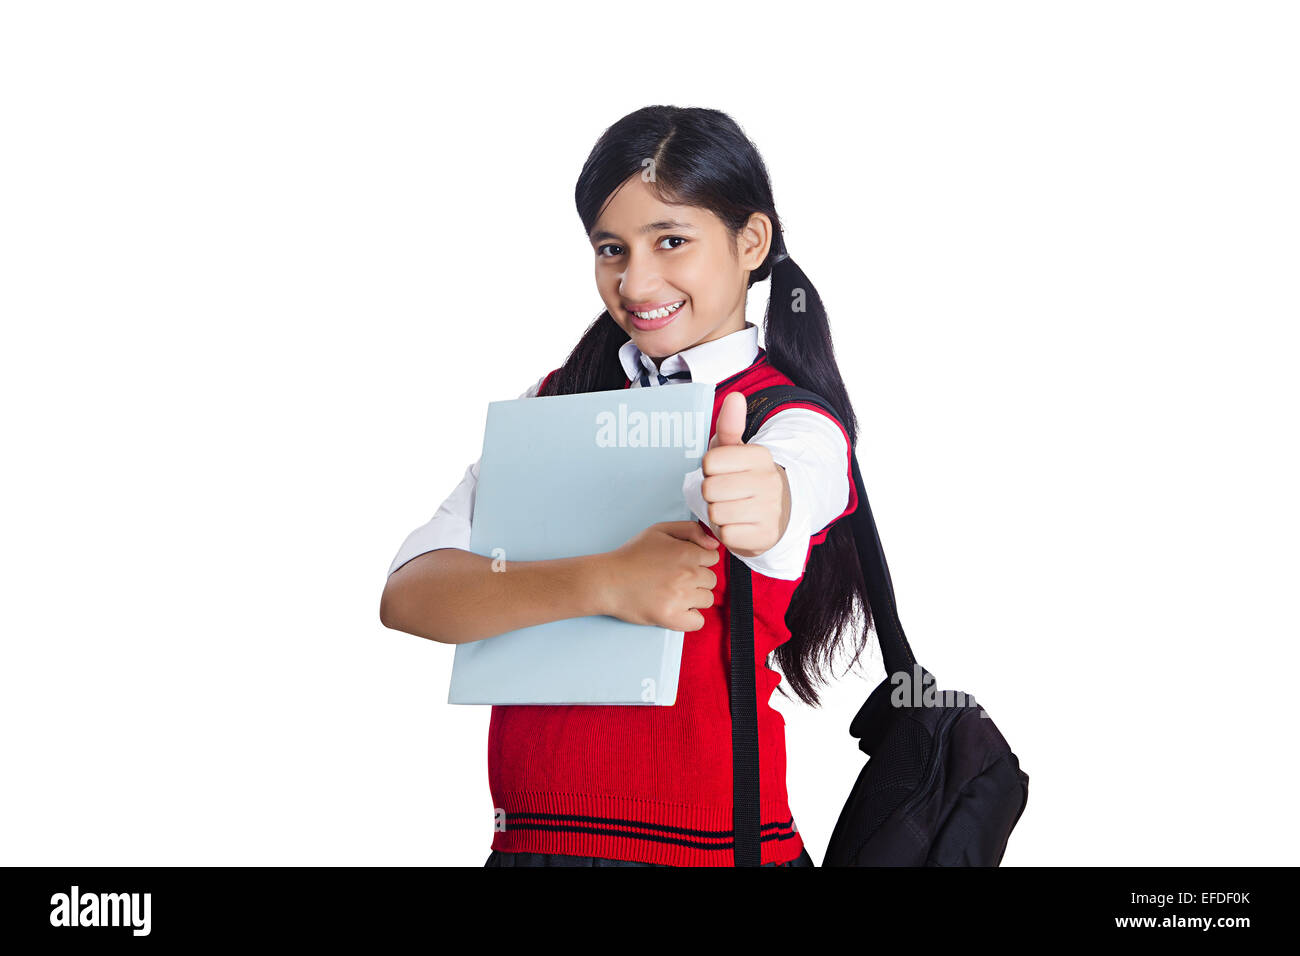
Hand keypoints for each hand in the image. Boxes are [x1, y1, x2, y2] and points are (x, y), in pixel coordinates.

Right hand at [595, 521, 719, 630]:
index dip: (699, 560)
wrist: (608, 580)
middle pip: (711, 580)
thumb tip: (714, 545)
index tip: (683, 564)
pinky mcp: (672, 618)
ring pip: (707, 599)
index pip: (713, 558)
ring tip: (673, 593)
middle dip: (697, 579)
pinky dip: (690, 618)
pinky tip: (676, 609)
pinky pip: (698, 621)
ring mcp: (681, 597)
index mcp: (686, 552)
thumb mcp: (659, 530)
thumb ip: (691, 530)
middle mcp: (687, 575)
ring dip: (694, 597)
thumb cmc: (632, 555)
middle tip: (675, 579)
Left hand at [699, 391, 790, 556]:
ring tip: (731, 509)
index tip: (723, 473)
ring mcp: (770, 510)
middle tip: (725, 494)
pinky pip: (726, 535)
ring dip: (717, 514)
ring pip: (716, 512)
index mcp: (761, 456)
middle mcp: (769, 481)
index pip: (709, 462)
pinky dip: (726, 533)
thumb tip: (735, 397)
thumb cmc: (745, 478)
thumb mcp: (736, 452)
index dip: (709, 470)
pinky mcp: (766, 536)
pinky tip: (738, 525)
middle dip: (711, 494)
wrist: (776, 515)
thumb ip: (730, 426)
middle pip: (710, 488)